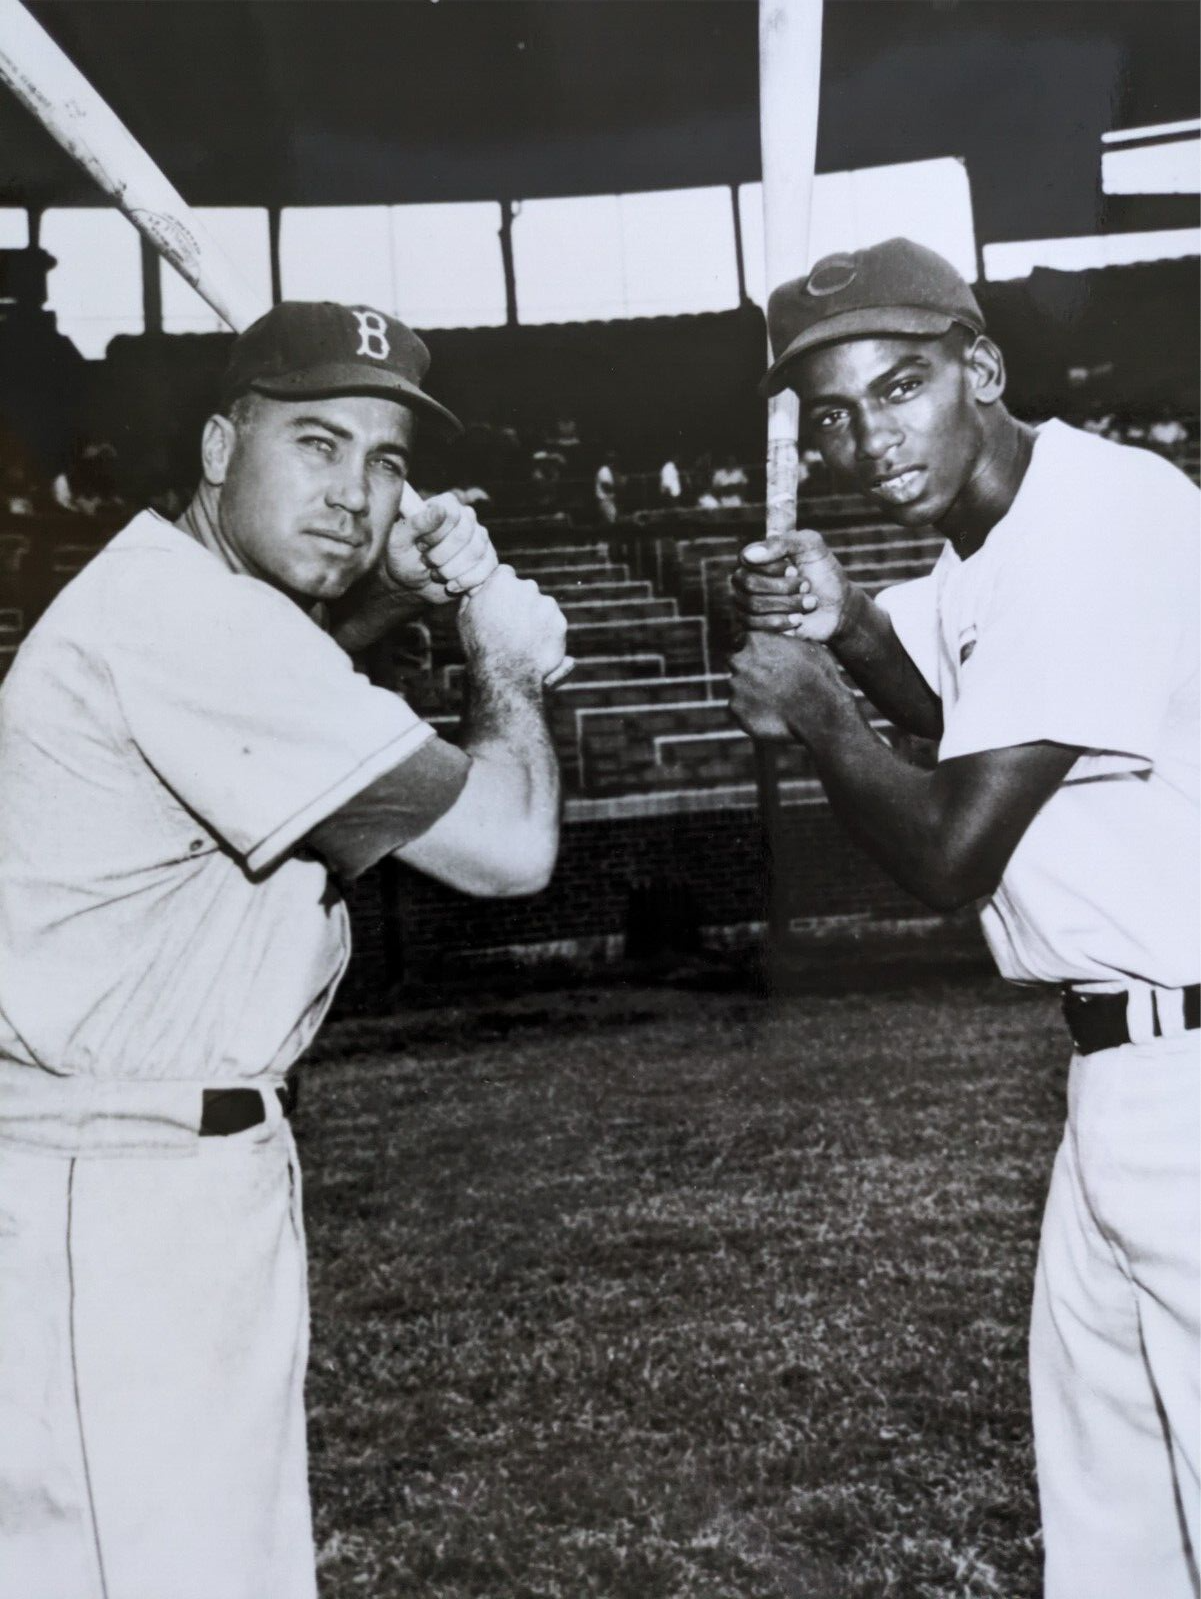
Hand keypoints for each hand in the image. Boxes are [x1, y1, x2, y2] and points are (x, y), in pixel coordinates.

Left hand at [383, 494, 498, 605]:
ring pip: (477, 552)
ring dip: (452, 570)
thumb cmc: (403, 557)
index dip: (436, 535)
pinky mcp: (487, 558)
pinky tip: (452, 585)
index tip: (421, 547)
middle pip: (466, 535)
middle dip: (442, 556)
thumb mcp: (400, 541)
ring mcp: (479, 538)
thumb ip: (416, 523)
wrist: (413, 582)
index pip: (452, 515)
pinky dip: (468, 581)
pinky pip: (488, 567)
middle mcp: (466, 517)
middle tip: (427, 562)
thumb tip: (439, 510)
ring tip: (436, 574)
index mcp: (445, 504)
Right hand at [459, 565, 567, 688]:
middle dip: (521, 603)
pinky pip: (554, 624)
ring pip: (543, 606)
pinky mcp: (560, 622)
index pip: (506, 575)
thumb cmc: (479, 644)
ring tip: (523, 640)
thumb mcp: (465, 615)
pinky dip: (548, 633)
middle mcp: (528, 587)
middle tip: (511, 626)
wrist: (504, 672)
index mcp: (503, 580)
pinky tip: (534, 646)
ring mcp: (547, 604)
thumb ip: (474, 595)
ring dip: (536, 617)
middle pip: (527, 590)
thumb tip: (479, 587)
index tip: (499, 604)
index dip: (502, 590)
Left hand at [729, 631, 849, 743]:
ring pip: (737, 688)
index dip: (753, 652)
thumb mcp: (808, 649)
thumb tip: (790, 640)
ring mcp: (735, 686)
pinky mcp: (736, 710)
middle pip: (736, 664)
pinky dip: (751, 713)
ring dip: (749, 693)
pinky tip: (771, 716)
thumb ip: (788, 644)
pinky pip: (740, 710)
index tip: (763, 661)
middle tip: (767, 683)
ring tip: (774, 702)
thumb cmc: (819, 676)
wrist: (819, 710)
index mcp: (755, 640)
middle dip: (748, 671)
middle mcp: (739, 660)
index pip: (741, 642)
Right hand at [733, 528, 851, 642]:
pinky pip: (756, 626)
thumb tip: (749, 555)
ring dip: (788, 604)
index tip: (795, 569)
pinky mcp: (754, 628)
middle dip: (784, 587)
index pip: (747, 559)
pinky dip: (782, 622)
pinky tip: (798, 619)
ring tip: (808, 603)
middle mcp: (746, 579)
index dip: (774, 567)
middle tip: (806, 586)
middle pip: (749, 583)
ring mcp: (747, 604)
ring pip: (754, 605)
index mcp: (755, 557)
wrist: (838, 608)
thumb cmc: (823, 573)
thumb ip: (782, 542)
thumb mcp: (810, 546)